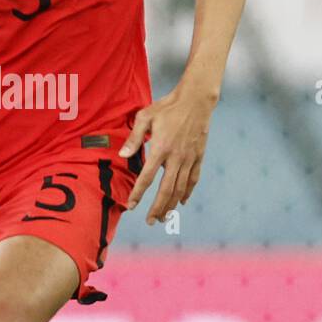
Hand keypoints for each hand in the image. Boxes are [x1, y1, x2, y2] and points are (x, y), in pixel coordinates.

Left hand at [119, 81, 218, 224]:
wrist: (195, 100)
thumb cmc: (167, 107)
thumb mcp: (145, 117)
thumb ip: (134, 138)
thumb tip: (122, 155)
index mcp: (161, 148)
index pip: (147, 177)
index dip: (138, 193)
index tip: (131, 206)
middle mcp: (176, 157)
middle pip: (166, 189)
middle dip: (157, 208)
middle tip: (150, 221)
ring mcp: (189, 158)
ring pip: (180, 188)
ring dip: (171, 205)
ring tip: (164, 217)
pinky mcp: (199, 156)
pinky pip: (193, 179)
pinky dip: (187, 192)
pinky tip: (182, 202)